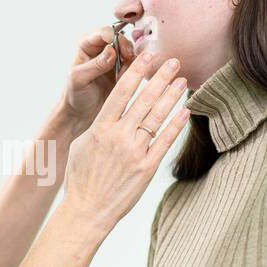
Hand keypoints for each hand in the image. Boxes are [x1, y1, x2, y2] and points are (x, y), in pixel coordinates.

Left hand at [59, 24, 137, 131]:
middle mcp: (101, 49)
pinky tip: (127, 79)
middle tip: (127, 58)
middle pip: (121, 38)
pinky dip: (134, 69)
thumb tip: (111, 50)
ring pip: (130, 50)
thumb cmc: (75, 95)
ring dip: (131, 60)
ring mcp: (113, 59)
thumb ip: (95, 64)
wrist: (81, 114)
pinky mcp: (123, 71)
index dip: (113, 37)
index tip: (117, 49)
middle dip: (126, 47)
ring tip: (123, 74)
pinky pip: (134, 64)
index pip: (103, 32)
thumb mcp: (80, 79)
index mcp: (87, 45)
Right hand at [63, 52, 189, 234]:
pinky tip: (185, 111)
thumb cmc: (81, 178)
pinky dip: (176, 125)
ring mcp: (134, 152)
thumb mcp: (82, 145)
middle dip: (160, 77)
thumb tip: (113, 110)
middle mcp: (119, 136)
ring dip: (171, 96)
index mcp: (100, 128)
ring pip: (157, 117)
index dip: (137, 71)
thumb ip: (99, 126)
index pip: (122, 91)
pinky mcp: (147, 168)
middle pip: (144, 100)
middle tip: (174, 61)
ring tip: (183, 81)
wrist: (87, 210)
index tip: (148, 56)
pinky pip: (165, 142)